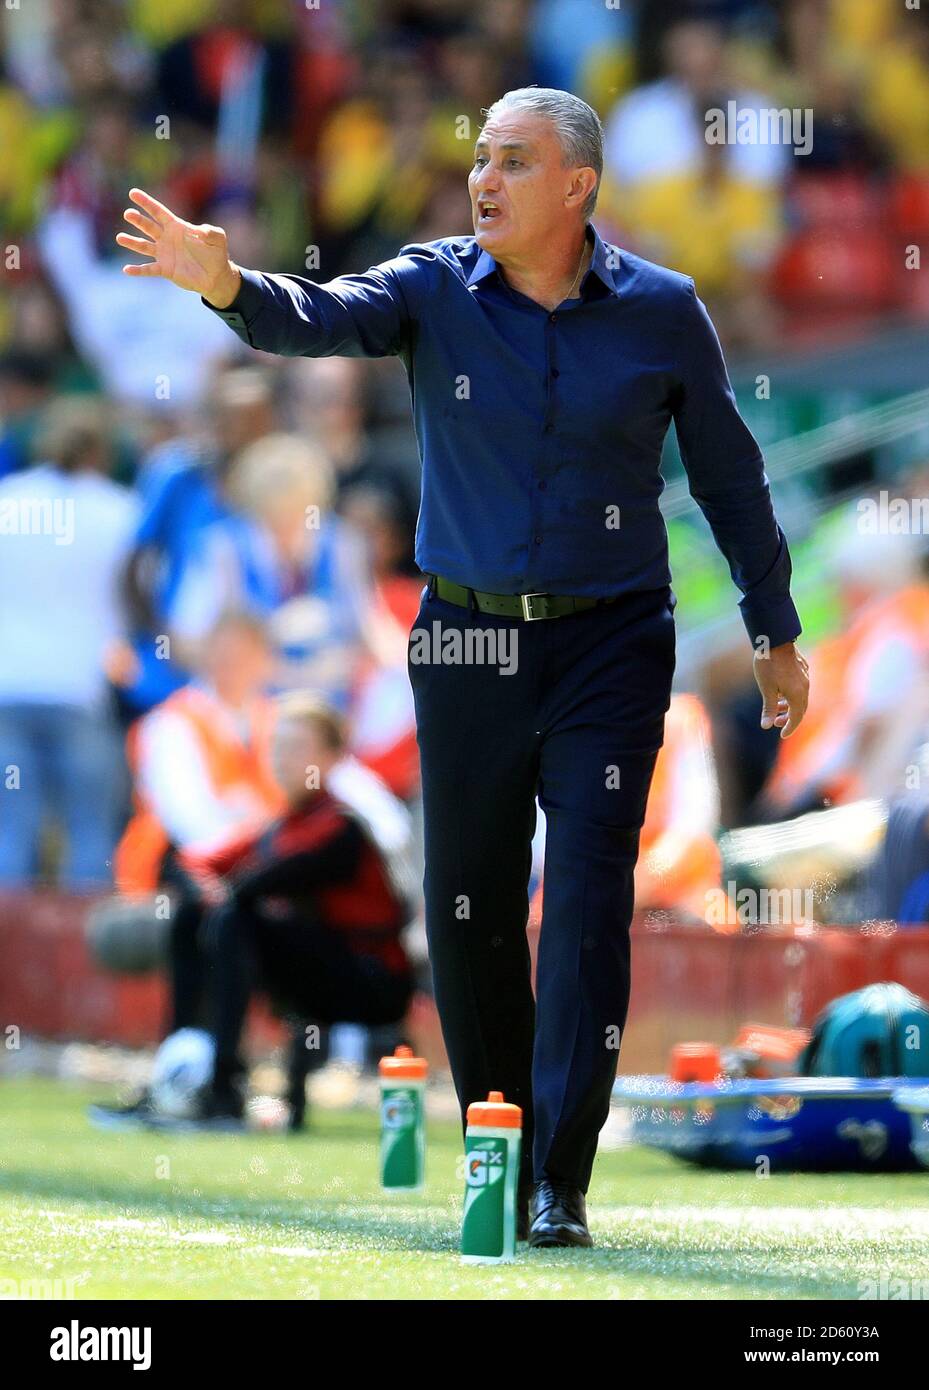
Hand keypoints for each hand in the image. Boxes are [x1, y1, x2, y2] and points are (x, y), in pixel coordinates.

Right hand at [116, 187, 240, 305]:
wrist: (216, 276)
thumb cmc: (216, 253)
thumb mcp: (218, 238)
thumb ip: (211, 231)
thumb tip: (199, 231)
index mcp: (176, 227)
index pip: (158, 212)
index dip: (146, 202)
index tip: (133, 193)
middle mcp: (167, 238)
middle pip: (148, 226)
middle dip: (138, 220)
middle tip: (128, 214)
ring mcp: (164, 254)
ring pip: (144, 246)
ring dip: (132, 242)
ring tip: (120, 238)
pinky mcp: (165, 269)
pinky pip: (149, 269)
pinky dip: (138, 270)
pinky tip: (127, 270)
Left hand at [754, 641, 809, 738]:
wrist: (775, 640)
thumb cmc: (769, 665)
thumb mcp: (766, 689)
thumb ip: (768, 709)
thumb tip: (766, 726)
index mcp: (797, 695)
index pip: (797, 717)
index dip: (790, 728)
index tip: (782, 735)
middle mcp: (805, 687)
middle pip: (800, 709)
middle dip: (789, 718)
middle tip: (777, 723)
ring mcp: (805, 677)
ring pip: (799, 697)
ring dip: (788, 706)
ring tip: (776, 709)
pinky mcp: (802, 669)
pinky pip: (799, 688)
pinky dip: (790, 695)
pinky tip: (779, 692)